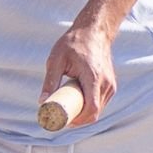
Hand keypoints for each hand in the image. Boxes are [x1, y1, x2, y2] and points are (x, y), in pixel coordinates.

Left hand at [37, 16, 115, 130]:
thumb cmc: (74, 43)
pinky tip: (76, 105)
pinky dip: (89, 106)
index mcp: (94, 78)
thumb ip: (50, 81)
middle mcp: (106, 83)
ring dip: (84, 114)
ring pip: (99, 109)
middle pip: (95, 112)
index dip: (78, 120)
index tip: (64, 122)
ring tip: (66, 111)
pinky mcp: (110, 84)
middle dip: (78, 119)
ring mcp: (110, 84)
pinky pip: (100, 102)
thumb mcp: (56, 60)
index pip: (92, 109)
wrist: (94, 31)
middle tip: (61, 119)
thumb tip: (42, 102)